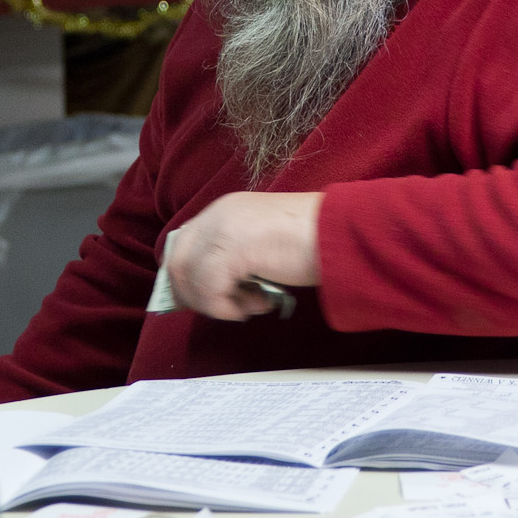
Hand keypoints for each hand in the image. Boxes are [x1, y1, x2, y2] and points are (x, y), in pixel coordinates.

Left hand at [160, 192, 322, 319]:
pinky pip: (209, 290)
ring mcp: (222, 228)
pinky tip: (259, 303)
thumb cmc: (313, 241)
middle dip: (194, 295)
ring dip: (215, 303)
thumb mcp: (263, 243)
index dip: (186, 278)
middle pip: (177, 261)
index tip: (204, 301)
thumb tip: (211, 289)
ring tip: (251, 304)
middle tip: (225, 308)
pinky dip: (228, 307)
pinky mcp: (231, 248)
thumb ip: (235, 257)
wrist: (341, 233)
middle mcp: (218, 214)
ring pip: (188, 278)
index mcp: (225, 209)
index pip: (183, 245)